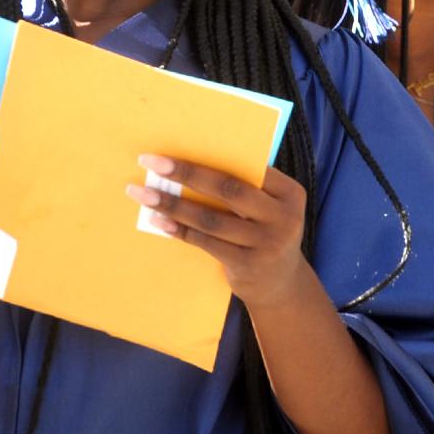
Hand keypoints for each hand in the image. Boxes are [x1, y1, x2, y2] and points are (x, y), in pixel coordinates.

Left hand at [128, 155, 309, 309]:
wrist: (281, 285)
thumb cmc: (265, 232)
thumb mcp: (270, 208)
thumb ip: (247, 187)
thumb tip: (193, 161)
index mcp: (289, 193)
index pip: (248, 167)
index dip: (211, 157)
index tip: (180, 148)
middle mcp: (283, 217)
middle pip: (228, 189)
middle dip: (187, 173)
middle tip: (152, 162)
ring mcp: (266, 244)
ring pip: (211, 219)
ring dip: (173, 205)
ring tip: (143, 194)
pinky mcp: (246, 265)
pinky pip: (206, 243)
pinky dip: (180, 230)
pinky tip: (159, 220)